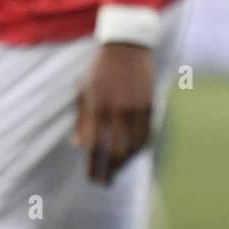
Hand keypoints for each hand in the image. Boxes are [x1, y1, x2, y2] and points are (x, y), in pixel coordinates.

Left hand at [73, 43, 153, 184]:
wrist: (127, 47)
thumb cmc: (100, 71)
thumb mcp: (84, 92)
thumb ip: (82, 120)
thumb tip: (78, 146)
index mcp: (97, 107)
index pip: (94, 146)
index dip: (93, 166)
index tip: (91, 179)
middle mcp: (118, 109)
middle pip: (116, 150)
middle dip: (111, 170)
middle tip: (106, 181)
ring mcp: (136, 107)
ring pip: (135, 144)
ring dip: (127, 162)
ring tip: (120, 170)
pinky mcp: (150, 104)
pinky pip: (147, 133)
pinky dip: (141, 147)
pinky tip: (134, 154)